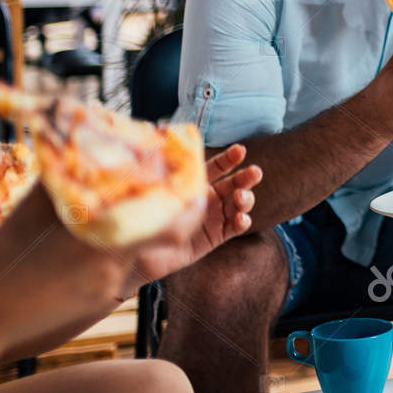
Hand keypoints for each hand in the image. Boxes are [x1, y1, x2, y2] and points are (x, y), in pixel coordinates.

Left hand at [118, 143, 262, 293]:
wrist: (137, 254)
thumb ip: (166, 175)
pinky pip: (234, 227)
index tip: (240, 151)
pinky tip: (241, 219)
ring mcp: (213, 218)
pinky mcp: (215, 237)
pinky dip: (242, 222)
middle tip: (255, 172)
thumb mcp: (154, 194)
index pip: (216, 168)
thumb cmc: (142, 222)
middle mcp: (207, 199)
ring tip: (241, 198)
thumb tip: (162, 138)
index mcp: (194, 184)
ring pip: (238, 204)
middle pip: (233, 184)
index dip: (229, 159)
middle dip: (246, 177)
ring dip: (246, 198)